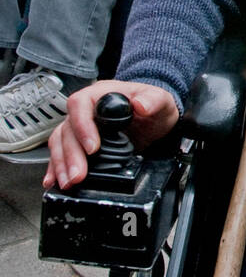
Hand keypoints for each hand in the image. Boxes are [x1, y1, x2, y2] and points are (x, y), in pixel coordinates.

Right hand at [44, 81, 178, 190]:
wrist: (154, 116)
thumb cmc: (152, 104)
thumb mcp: (160, 100)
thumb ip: (152, 101)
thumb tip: (141, 105)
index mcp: (100, 94)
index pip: (80, 105)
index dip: (82, 126)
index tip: (93, 148)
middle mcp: (86, 109)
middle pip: (68, 129)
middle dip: (72, 154)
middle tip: (78, 174)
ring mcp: (80, 126)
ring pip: (61, 142)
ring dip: (62, 164)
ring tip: (69, 182)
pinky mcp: (80, 141)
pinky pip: (61, 152)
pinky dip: (57, 167)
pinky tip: (54, 180)